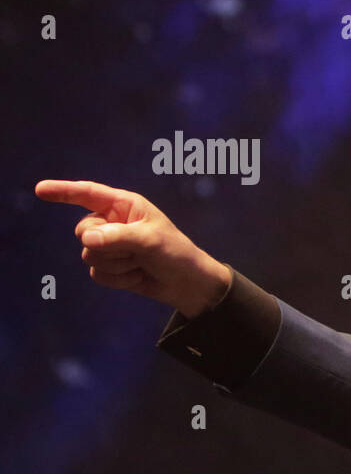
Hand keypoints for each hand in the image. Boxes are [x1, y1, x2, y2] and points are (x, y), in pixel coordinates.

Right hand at [34, 180, 232, 317]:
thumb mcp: (150, 240)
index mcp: (124, 206)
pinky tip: (137, 276)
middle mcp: (112, 223)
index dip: (63, 191)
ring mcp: (109, 246)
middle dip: (108, 246)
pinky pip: (97, 274)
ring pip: (89, 255)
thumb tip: (87, 240)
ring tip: (140, 263)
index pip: (88, 194)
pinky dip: (118, 279)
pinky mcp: (109, 267)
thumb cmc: (175, 253)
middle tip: (137, 251)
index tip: (40, 190)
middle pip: (83, 231)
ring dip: (117, 264)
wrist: (187, 284)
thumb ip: (118, 237)